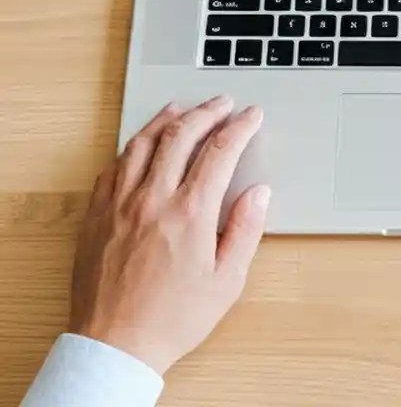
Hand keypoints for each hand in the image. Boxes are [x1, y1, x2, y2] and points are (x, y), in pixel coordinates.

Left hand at [68, 96, 270, 374]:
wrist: (117, 342)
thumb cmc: (172, 317)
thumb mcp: (227, 279)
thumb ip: (246, 229)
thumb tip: (259, 193)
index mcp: (190, 213)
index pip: (220, 151)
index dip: (240, 127)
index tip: (252, 117)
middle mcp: (152, 199)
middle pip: (181, 135)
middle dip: (207, 112)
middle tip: (223, 103)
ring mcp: (119, 204)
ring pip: (142, 143)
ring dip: (166, 119)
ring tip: (182, 108)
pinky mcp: (97, 214)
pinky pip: (114, 166)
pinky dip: (134, 146)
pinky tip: (143, 145)